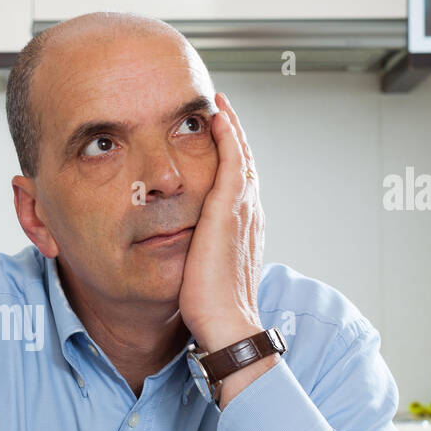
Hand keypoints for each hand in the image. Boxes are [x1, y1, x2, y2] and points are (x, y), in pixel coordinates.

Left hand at [178, 93, 264, 352]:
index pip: (238, 183)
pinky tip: (216, 118)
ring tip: (218, 105)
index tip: (217, 139)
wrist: (225, 325)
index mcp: (242, 229)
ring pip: (240, 156)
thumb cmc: (210, 309)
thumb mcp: (203, 272)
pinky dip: (228, 137)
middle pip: (243, 163)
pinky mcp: (228, 210)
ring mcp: (242, 210)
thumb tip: (181, 251)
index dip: (230, 158)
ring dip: (230, 128)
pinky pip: (232, 162)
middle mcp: (248, 215)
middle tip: (219, 110)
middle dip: (232, 135)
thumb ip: (197, 253)